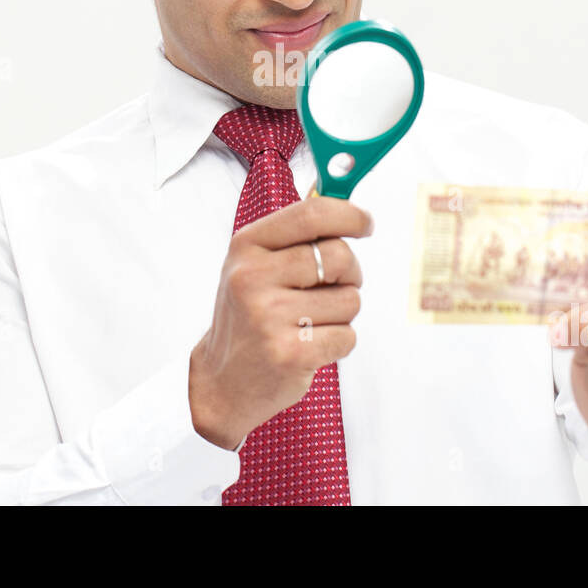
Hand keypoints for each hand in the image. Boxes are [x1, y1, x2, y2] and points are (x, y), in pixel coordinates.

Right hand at [189, 197, 372, 450]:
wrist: (221, 380)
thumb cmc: (247, 316)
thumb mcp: (255, 265)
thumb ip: (295, 236)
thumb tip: (344, 207)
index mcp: (246, 247)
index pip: (311, 214)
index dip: (349, 215)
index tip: (366, 223)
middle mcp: (253, 278)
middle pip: (339, 256)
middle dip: (350, 273)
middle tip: (336, 286)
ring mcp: (269, 317)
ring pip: (350, 299)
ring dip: (342, 313)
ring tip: (311, 321)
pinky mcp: (290, 353)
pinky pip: (347, 336)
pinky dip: (339, 341)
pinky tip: (310, 345)